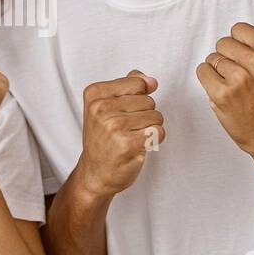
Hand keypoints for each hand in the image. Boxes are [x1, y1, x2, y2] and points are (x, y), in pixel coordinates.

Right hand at [75, 70, 164, 199]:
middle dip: (144, 115)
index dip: (138, 98)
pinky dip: (154, 140)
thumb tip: (151, 81)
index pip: (137, 83)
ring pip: (156, 116)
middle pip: (149, 100)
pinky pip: (158, 132)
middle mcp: (101, 108)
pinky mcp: (127, 144)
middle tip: (125, 130)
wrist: (96, 173)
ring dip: (149, 128)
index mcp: (94, 94)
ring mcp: (113, 126)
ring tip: (131, 138)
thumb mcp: (108, 105)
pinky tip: (138, 146)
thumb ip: (129, 86)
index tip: (122, 112)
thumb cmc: (104, 138)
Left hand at [195, 22, 253, 163]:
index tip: (240, 55)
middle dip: (225, 56)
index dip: (236, 42)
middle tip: (235, 74)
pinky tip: (220, 89)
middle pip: (223, 43)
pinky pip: (202, 71)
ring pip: (212, 58)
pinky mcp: (223, 94)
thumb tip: (232, 36)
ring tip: (231, 85)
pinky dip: (207, 79)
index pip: (239, 29)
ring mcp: (240, 79)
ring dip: (216, 70)